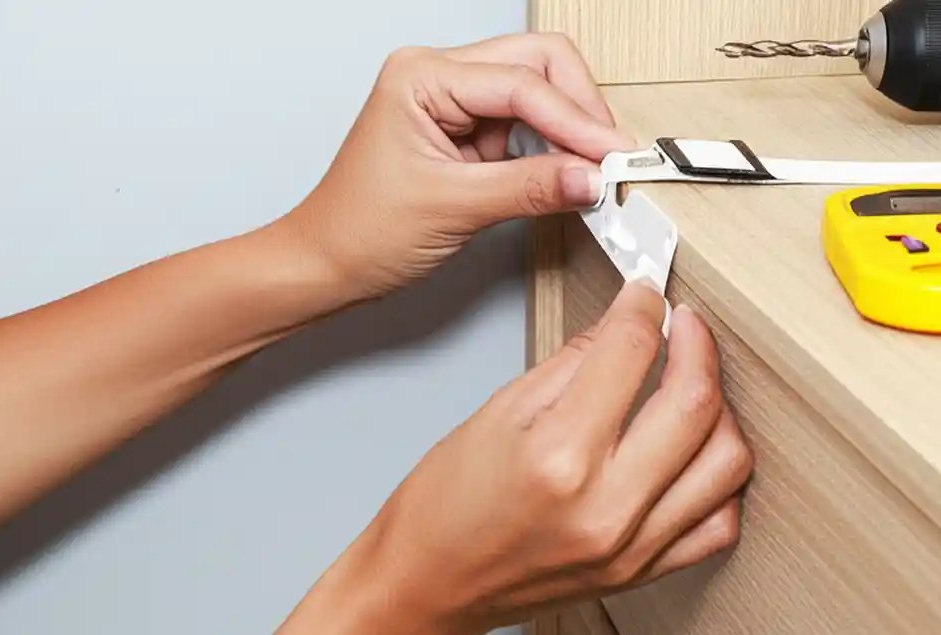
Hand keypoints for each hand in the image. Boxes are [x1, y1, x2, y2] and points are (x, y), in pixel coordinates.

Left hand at [284, 33, 635, 300]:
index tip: (613, 156)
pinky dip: (554, 148)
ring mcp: (454, 102)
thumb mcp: (453, 208)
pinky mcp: (467, 132)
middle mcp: (437, 76)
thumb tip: (589, 177)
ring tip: (594, 170)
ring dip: (570, 129)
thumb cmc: (359, 230)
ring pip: (538, 92)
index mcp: (421, 76)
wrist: (327, 264)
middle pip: (538, 64)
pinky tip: (568, 174)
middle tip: (610, 157)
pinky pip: (526, 126)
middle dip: (580, 108)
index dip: (576, 120)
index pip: (522, 83)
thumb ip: (529, 189)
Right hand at [361, 282, 754, 634]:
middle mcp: (605, 506)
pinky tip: (696, 453)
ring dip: (721, 409)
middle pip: (695, 402)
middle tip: (684, 327)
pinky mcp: (642, 572)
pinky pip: (719, 523)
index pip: (631, 352)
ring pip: (727, 461)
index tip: (645, 295)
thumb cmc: (448, 505)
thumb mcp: (498, 412)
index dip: (645, 306)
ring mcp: (631, 546)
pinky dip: (720, 479)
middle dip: (698, 345)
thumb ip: (572, 364)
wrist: (430, 585)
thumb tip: (623, 325)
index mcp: (558, 456)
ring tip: (693, 388)